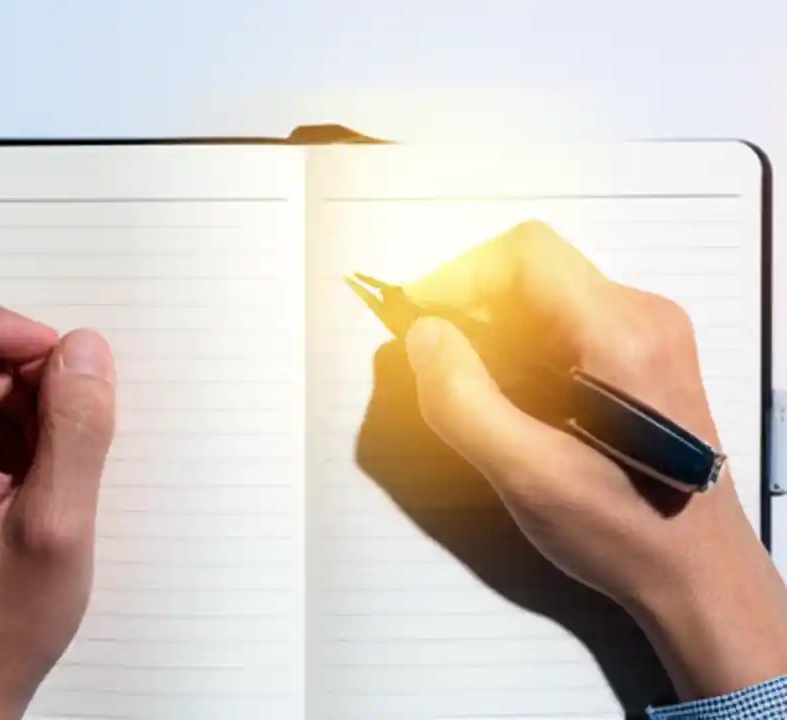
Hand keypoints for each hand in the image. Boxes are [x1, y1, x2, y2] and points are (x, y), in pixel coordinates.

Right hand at [401, 221, 786, 700]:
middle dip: (475, 309)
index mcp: (620, 333)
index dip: (461, 276)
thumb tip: (425, 335)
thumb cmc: (623, 530)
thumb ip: (463, 398)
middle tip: (438, 367)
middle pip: (537, 272)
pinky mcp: (649, 361)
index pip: (526, 253)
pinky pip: (571, 326)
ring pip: (550, 299)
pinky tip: (516, 404)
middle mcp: (644, 318)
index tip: (422, 322)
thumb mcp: (527, 474)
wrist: (700, 577)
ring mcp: (653, 337)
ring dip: (499, 332)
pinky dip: (527, 349)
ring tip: (475, 394)